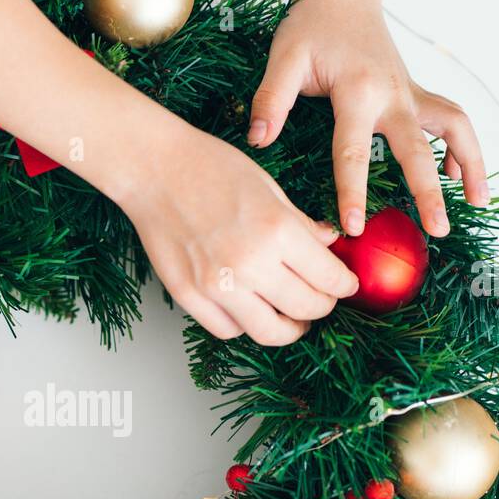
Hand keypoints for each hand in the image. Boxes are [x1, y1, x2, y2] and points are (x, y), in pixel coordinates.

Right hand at [115, 127, 358, 344]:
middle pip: (305, 308)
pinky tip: (251, 309)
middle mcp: (249, 264)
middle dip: (322, 306)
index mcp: (277, 231)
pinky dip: (245, 325)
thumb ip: (299, 223)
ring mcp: (216, 285)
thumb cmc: (208, 167)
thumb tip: (327, 243)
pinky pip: (228, 330)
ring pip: (269, 332)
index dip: (344, 285)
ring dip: (289, 328)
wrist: (153, 168)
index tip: (345, 285)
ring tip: (292, 319)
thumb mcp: (268, 187)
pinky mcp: (189, 296)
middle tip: (323, 300)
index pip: (329, 277)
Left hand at [248, 0, 487, 237]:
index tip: (354, 227)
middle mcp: (393, 94)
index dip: (353, 192)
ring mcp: (410, 94)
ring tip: (477, 203)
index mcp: (358, 91)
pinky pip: (450, 121)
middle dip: (429, 193)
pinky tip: (459, 176)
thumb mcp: (284, 58)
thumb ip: (271, 100)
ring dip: (473, 163)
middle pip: (418, 150)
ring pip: (455, 127)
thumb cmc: (311, 26)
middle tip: (438, 231)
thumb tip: (258, 141)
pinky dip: (462, 147)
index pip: (354, 152)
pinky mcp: (415, 94)